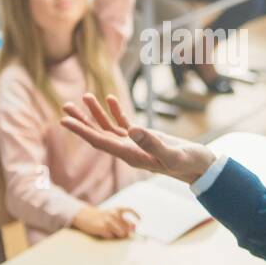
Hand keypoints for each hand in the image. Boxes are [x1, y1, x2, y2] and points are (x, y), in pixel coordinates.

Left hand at [61, 94, 216, 183]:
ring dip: (96, 114)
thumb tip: (132, 131)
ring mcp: (135, 145)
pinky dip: (116, 111)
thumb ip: (153, 144)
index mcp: (131, 156)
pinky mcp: (144, 139)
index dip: (82, 130)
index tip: (64, 121)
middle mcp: (128, 151)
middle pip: (99, 135)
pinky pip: (125, 124)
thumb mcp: (172, 154)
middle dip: (81, 121)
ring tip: (84, 97)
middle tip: (65, 106)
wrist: (201, 167)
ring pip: (109, 128)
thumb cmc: (189, 164)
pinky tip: (110, 99)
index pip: (100, 142)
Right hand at [72, 205, 138, 238]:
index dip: (136, 215)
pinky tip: (103, 233)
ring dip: (118, 235)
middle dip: (126, 232)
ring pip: (122, 234)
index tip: (140, 220)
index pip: (130, 210)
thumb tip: (134, 227)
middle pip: (128, 227)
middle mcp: (114, 214)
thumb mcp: (110, 214)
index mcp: (116, 209)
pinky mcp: (102, 228)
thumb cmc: (99, 217)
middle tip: (117, 232)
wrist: (83, 215)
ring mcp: (108, 221)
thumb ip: (122, 220)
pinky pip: (112, 237)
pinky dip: (109, 237)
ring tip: (110, 232)